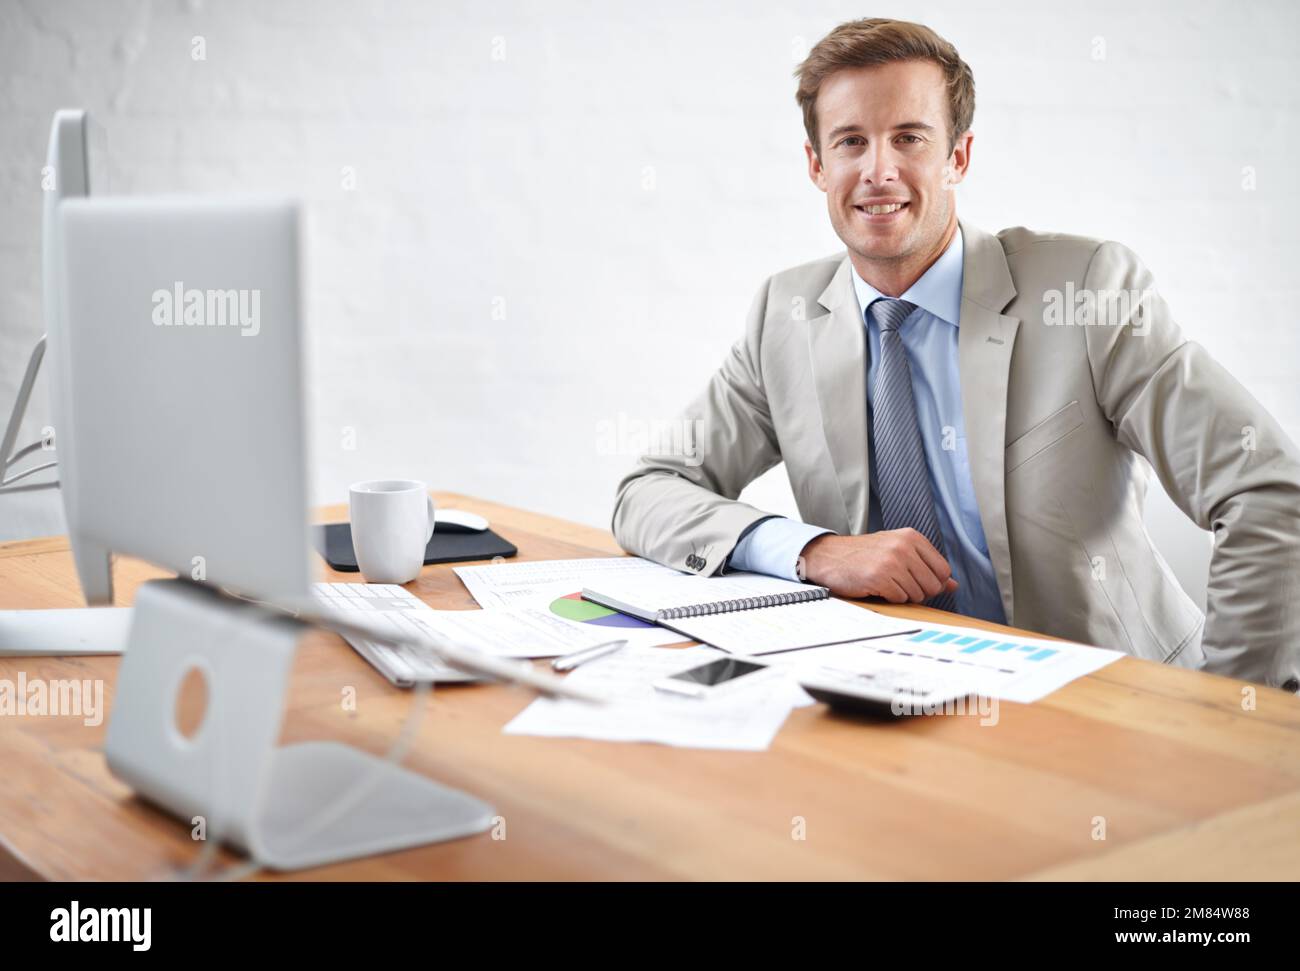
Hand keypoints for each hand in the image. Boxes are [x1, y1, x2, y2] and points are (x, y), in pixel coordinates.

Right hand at [798, 530, 958, 603]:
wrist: (829, 557)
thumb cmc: (865, 556)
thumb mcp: (898, 553)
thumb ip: (927, 567)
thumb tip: (954, 585)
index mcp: (912, 537)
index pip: (943, 570)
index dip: (932, 582)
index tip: (914, 580)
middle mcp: (904, 546)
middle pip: (933, 585)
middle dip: (918, 592)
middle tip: (897, 584)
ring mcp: (892, 561)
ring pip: (917, 594)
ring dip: (902, 595)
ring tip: (885, 583)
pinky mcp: (880, 577)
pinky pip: (900, 599)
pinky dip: (889, 599)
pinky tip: (876, 587)